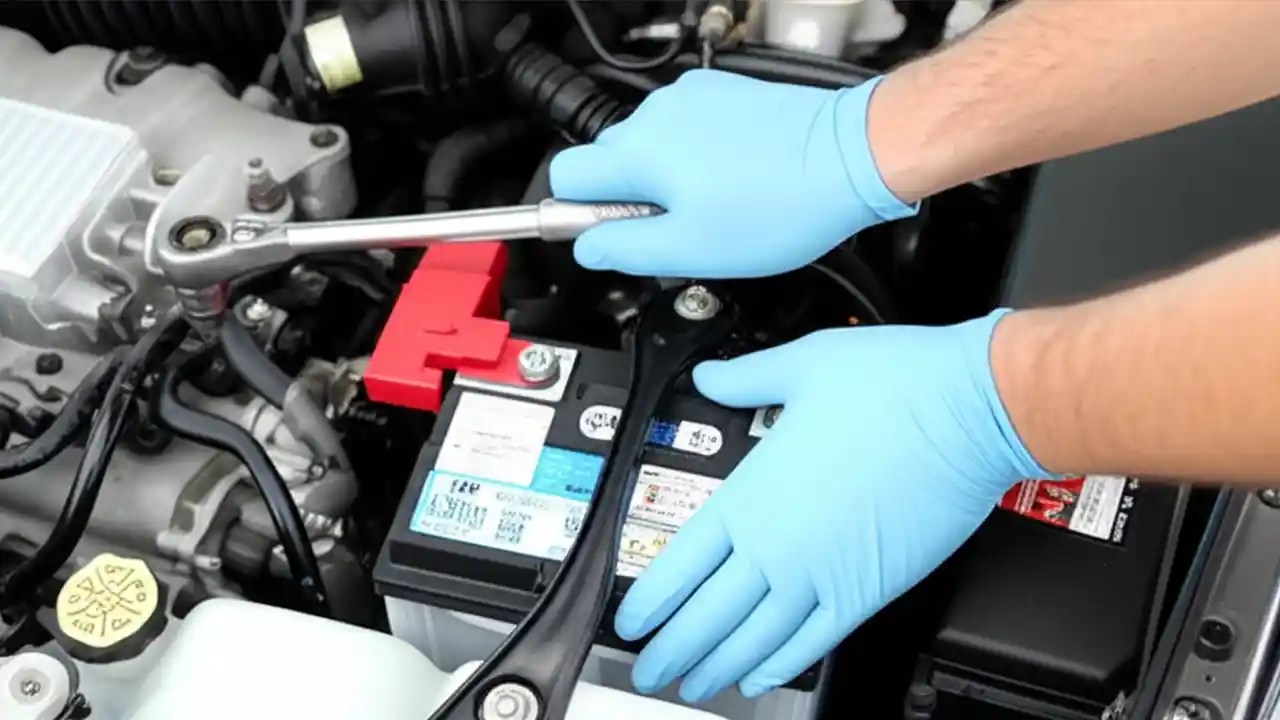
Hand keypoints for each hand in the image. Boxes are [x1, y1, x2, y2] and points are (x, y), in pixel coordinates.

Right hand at [549, 70, 915, 277]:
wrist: (851, 155)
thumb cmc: (784, 203)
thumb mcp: (692, 250)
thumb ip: (625, 250)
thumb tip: (589, 249)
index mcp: (640, 152)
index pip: (565, 178)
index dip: (576, 214)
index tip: (604, 235)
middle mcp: (658, 115)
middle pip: (607, 162)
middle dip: (627, 199)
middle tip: (674, 231)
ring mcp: (692, 98)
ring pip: (649, 147)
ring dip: (665, 178)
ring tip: (714, 207)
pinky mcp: (723, 94)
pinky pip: (685, 130)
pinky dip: (695, 157)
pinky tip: (733, 181)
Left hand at [615, 311, 1046, 701]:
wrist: (970, 409)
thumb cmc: (895, 386)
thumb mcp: (802, 365)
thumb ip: (746, 378)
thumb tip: (713, 377)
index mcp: (752, 495)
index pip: (681, 564)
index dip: (649, 602)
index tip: (630, 622)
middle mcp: (779, 546)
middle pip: (707, 617)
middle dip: (671, 650)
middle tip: (650, 668)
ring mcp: (823, 577)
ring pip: (753, 640)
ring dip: (717, 667)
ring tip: (695, 684)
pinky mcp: (869, 592)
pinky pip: (812, 643)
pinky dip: (779, 665)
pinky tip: (759, 677)